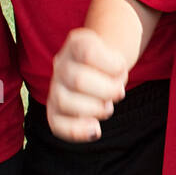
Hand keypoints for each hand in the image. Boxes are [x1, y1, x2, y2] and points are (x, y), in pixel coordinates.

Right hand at [47, 27, 129, 141]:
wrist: (100, 68)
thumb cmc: (110, 62)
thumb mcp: (117, 54)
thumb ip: (118, 66)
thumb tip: (115, 91)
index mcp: (76, 43)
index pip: (88, 53)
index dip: (111, 66)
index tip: (121, 70)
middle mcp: (61, 64)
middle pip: (78, 80)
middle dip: (106, 91)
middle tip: (119, 93)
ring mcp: (55, 87)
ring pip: (64, 101)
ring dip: (93, 109)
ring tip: (107, 108)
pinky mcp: (54, 110)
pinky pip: (56, 124)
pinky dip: (76, 131)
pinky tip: (95, 130)